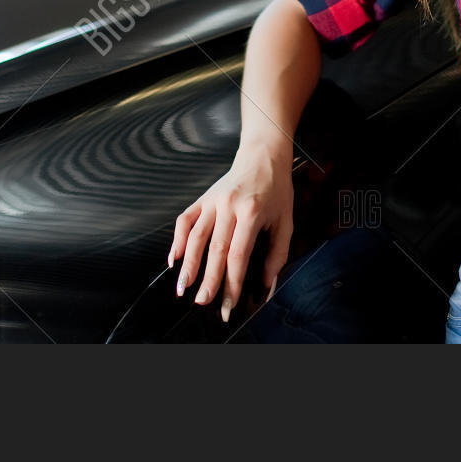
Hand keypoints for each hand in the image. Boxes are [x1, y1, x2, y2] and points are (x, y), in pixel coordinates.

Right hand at [166, 140, 293, 323]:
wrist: (263, 156)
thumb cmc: (277, 190)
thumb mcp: (286, 221)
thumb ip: (277, 255)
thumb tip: (266, 286)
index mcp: (252, 212)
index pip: (238, 255)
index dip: (231, 283)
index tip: (227, 305)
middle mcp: (229, 206)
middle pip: (214, 249)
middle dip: (207, 279)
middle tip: (201, 303)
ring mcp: (212, 200)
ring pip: (195, 236)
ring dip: (187, 264)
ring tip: (182, 288)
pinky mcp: (202, 198)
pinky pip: (185, 220)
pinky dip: (177, 240)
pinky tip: (174, 260)